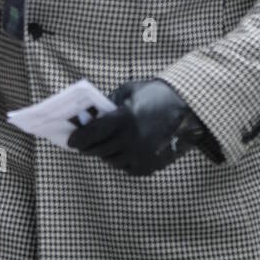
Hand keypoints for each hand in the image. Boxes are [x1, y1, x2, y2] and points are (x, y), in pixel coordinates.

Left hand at [67, 78, 205, 176]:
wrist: (189, 109)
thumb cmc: (155, 96)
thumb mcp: (128, 92)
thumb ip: (106, 105)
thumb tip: (87, 119)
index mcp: (124, 120)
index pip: (91, 134)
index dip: (77, 138)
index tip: (70, 141)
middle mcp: (131, 141)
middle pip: (98, 150)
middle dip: (87, 147)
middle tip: (81, 144)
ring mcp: (141, 156)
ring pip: (111, 161)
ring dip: (104, 154)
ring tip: (103, 145)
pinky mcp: (149, 166)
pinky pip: (126, 168)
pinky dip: (121, 160)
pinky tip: (122, 150)